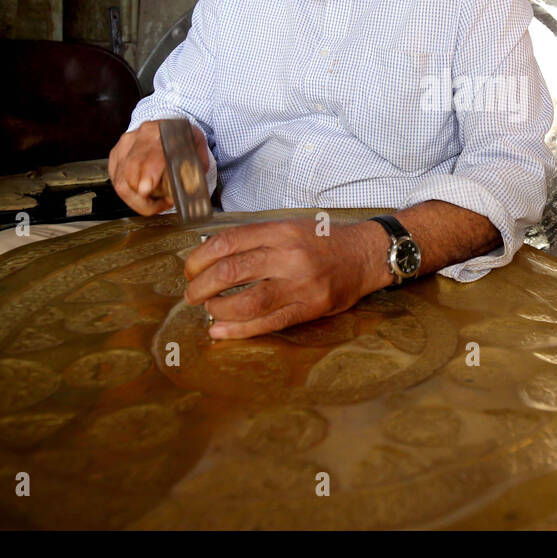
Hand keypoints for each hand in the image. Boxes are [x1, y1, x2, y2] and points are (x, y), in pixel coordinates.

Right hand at [108, 119, 210, 215]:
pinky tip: (144, 196)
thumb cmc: (180, 138)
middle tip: (163, 204)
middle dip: (142, 197)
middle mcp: (139, 137)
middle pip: (131, 170)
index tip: (147, 190)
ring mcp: (124, 146)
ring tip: (155, 203)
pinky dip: (130, 195)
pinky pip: (116, 181)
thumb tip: (194, 182)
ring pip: (120, 181)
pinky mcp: (116, 156)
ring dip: (137, 200)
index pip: (150, 154)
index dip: (147, 173)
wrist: (163, 128)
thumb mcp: (197, 144)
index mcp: (161, 132)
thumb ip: (198, 162)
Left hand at [182, 218, 388, 337]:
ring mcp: (300, 285)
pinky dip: (238, 329)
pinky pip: (268, 323)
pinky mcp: (309, 308)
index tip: (190, 269)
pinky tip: (221, 330)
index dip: (200, 258)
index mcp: (281, 231)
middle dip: (201, 286)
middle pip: (231, 272)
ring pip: (246, 301)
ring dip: (218, 309)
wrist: (365, 255)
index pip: (227, 242)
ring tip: (208, 310)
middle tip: (192, 293)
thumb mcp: (290, 227)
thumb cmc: (325, 241)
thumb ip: (257, 239)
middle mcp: (289, 256)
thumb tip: (213, 255)